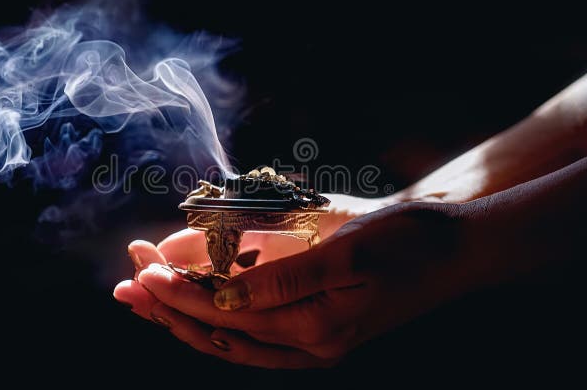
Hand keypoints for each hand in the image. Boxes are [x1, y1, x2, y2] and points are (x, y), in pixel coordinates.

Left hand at [115, 200, 475, 367]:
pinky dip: (221, 323)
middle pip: (220, 333)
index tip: (140, 269)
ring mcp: (316, 342)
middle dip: (168, 307)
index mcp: (315, 326)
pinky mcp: (321, 330)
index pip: (225, 314)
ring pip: (233, 340)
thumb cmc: (409, 241)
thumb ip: (284, 277)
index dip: (178, 291)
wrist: (459, 252)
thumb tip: (224, 295)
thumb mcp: (348, 249)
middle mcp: (310, 345)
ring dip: (187, 317)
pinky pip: (257, 337)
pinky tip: (200, 310)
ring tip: (147, 297)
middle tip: (126, 282)